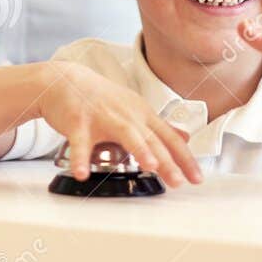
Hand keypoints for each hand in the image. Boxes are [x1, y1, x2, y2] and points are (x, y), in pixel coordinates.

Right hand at [37, 62, 202, 187]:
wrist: (64, 81)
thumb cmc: (100, 99)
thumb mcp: (134, 108)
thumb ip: (158, 126)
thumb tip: (184, 137)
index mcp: (142, 114)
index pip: (169, 137)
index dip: (185, 158)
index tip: (197, 177)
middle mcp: (127, 115)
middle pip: (152, 138)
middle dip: (167, 160)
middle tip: (179, 181)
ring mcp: (103, 117)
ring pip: (125, 134)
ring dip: (139, 149)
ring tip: (150, 167)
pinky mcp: (79, 122)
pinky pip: (80, 143)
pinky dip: (80, 159)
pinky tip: (82, 173)